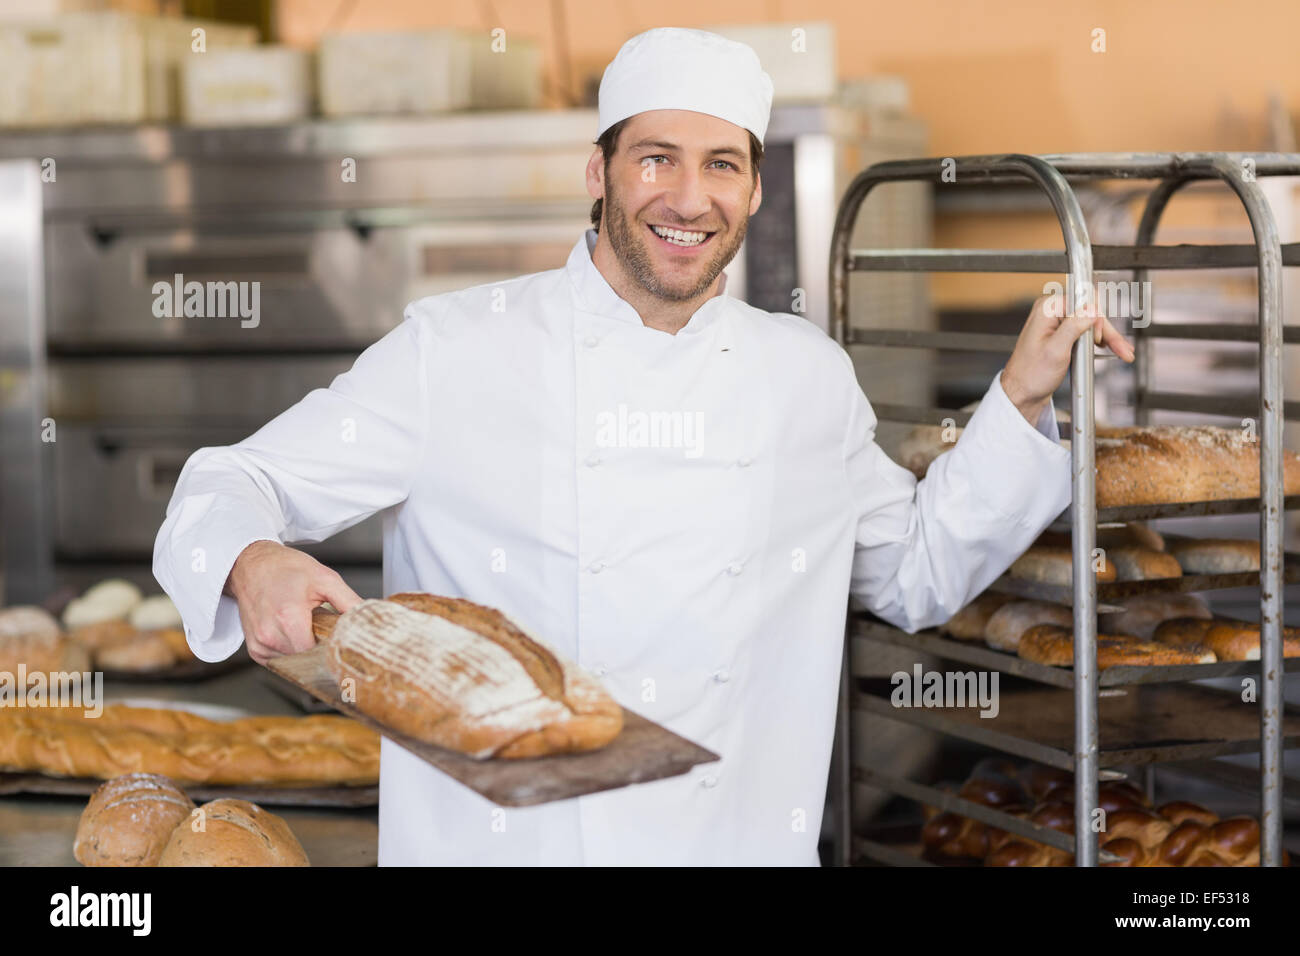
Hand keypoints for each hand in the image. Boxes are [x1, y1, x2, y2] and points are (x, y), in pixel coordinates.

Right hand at [225, 540, 361, 664]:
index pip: (318, 654)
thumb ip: (349, 601)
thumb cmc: (285, 568)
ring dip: (303, 649)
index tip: (337, 638)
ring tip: (303, 624)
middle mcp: (270, 635)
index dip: (331, 648)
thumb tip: (368, 618)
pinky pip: (280, 661)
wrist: (251, 564)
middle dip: (319, 647)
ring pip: (293, 662)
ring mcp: (260, 644)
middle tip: (321, 626)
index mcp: (289, 617)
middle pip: (307, 659)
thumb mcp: (325, 578)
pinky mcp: (255, 649)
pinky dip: (290, 650)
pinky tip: (291, 631)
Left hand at [1002, 294, 1134, 425]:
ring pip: (1091, 324)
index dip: (1097, 320)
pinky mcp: (1061, 334)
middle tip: (1123, 350)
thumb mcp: (1056, 350)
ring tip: (1123, 352)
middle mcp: (1051, 312)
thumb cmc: (1031, 375)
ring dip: (1108, 338)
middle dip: (1108, 332)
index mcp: (1047, 308)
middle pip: (1091, 313)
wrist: (1022, 393)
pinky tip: (1111, 350)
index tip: (1102, 339)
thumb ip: (1074, 326)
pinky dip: (1099, 342)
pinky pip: (1085, 332)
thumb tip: (1092, 308)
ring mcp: (1056, 323)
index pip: (1085, 301)